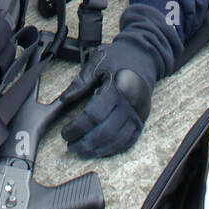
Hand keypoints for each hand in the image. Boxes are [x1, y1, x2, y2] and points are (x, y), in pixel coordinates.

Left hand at [60, 41, 154, 158]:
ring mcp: (138, 114)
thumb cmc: (119, 58)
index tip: (65, 133)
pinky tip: (101, 150)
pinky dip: (113, 149)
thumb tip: (65, 99)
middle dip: (86, 143)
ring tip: (83, 152)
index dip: (77, 127)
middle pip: (106, 132)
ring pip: (117, 140)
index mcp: (117, 88)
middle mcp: (130, 104)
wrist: (143, 57)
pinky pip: (128, 140)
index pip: (94, 115)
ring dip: (99, 150)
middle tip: (71, 146)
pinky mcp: (141, 119)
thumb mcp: (97, 63)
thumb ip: (81, 82)